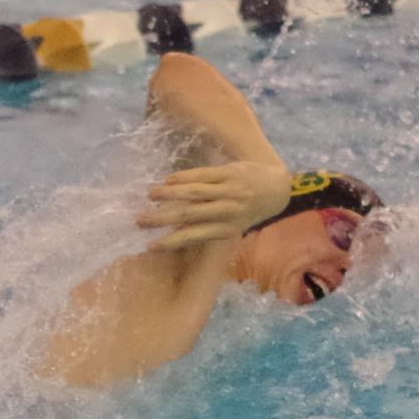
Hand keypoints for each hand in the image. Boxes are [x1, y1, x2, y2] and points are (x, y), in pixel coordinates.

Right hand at [136, 159, 291, 250]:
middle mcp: (227, 211)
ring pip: (194, 193)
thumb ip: (211, 228)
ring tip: (149, 194)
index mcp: (227, 229)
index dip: (171, 242)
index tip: (150, 246)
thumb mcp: (235, 225)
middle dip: (162, 218)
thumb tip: (179, 232)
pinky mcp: (230, 173)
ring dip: (169, 193)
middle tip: (139, 220)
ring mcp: (229, 191)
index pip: (193, 236)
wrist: (278, 189)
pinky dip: (184, 177)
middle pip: (189, 215)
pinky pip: (203, 174)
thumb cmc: (251, 211)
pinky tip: (168, 180)